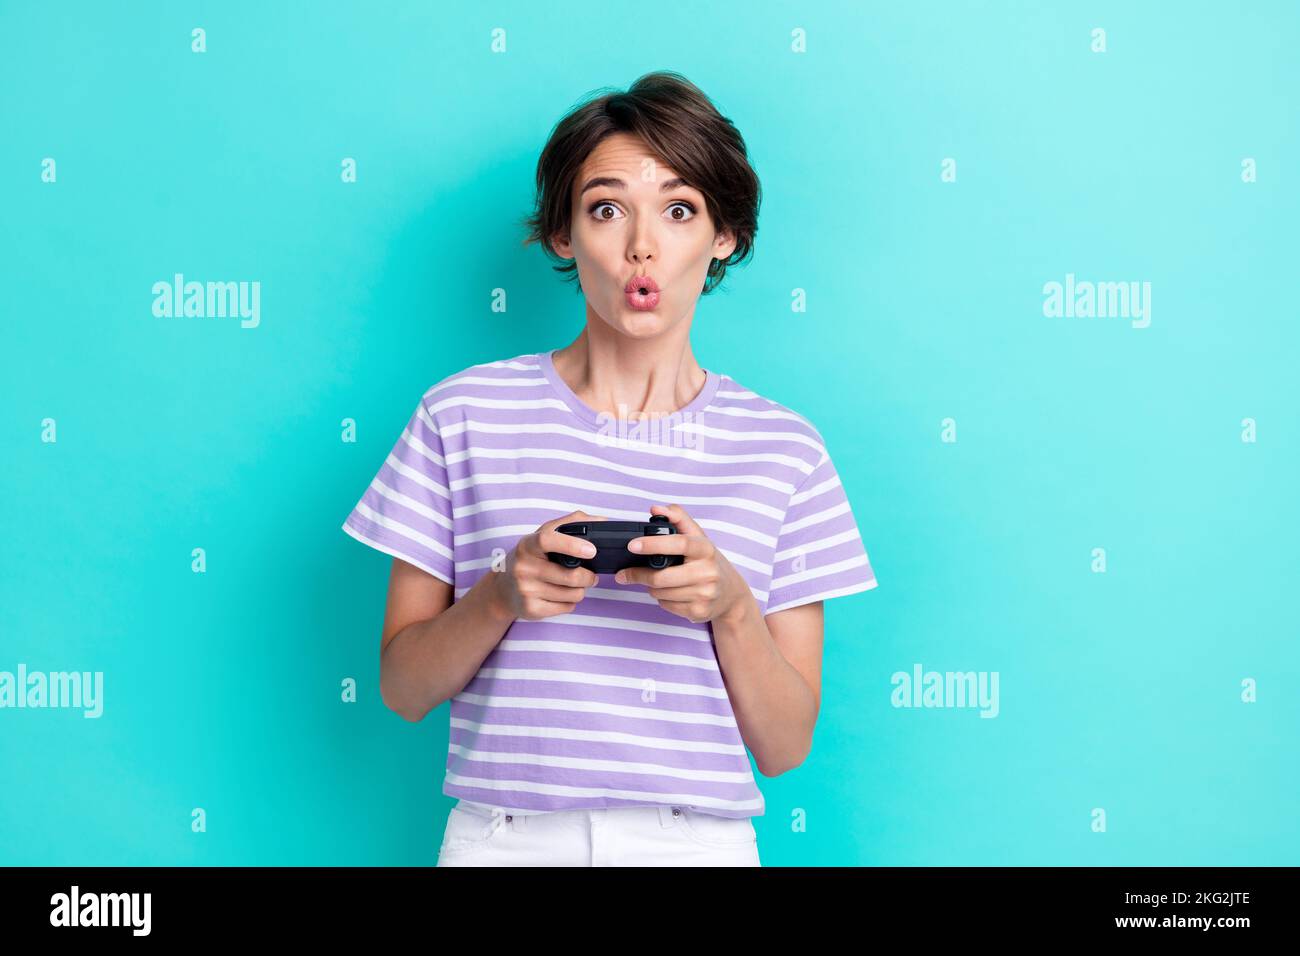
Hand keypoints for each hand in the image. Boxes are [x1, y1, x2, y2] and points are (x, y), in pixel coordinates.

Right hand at [492, 510, 607, 620]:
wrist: (503, 589)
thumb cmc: (531, 557)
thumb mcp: (544, 535)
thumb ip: (573, 523)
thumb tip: (603, 520)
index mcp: (527, 545)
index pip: (547, 540)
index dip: (572, 545)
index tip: (592, 550)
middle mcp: (523, 567)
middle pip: (571, 576)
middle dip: (589, 576)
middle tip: (590, 574)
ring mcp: (526, 590)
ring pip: (573, 594)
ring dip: (580, 590)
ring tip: (572, 585)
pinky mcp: (531, 609)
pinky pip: (567, 608)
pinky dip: (570, 602)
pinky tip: (560, 596)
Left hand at [614, 503, 753, 624]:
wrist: (731, 594)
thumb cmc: (708, 561)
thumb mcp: (698, 538)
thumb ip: (678, 518)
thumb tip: (655, 509)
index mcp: (705, 549)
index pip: (679, 543)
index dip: (653, 543)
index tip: (632, 545)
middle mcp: (707, 572)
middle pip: (662, 577)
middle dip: (639, 574)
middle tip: (625, 573)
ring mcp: (704, 593)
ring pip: (661, 592)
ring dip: (651, 587)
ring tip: (656, 580)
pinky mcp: (699, 611)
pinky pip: (667, 605)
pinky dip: (662, 598)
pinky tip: (670, 592)